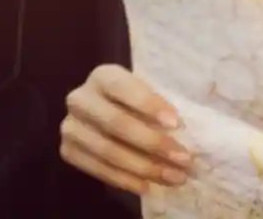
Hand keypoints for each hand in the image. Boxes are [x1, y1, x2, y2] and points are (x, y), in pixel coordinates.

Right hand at [59, 64, 191, 195]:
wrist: (106, 112)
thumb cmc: (138, 100)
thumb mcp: (150, 89)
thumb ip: (165, 100)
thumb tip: (194, 117)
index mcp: (104, 76)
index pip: (124, 87)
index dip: (149, 104)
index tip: (177, 124)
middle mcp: (80, 99)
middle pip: (116, 123)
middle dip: (153, 143)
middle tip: (184, 158)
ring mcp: (70, 126)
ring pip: (107, 150)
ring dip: (143, 167)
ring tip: (174, 177)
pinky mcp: (67, 151)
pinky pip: (97, 169)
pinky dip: (124, 179)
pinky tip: (148, 186)